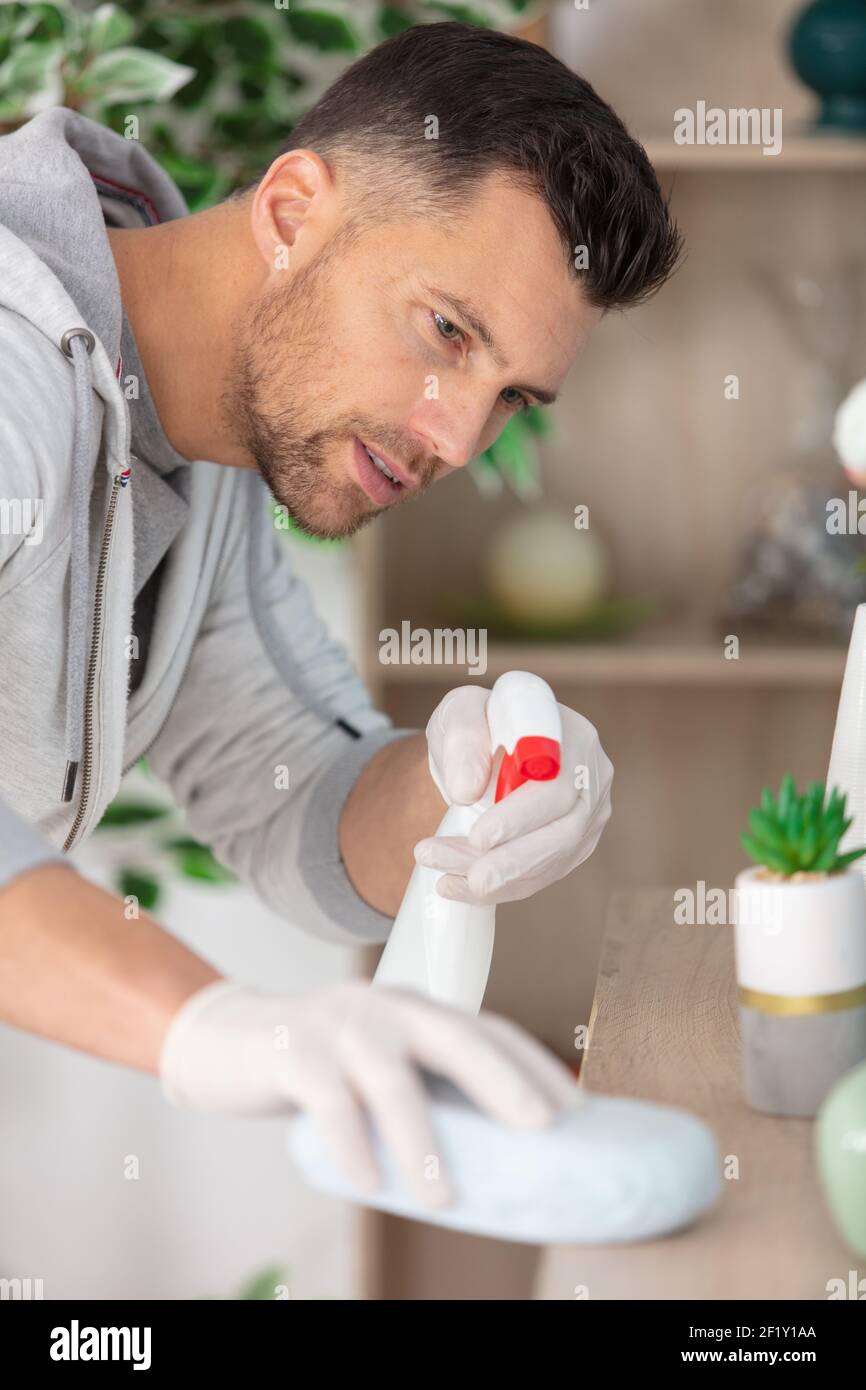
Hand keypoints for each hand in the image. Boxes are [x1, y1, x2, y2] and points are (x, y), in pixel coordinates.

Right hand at [158, 978, 578, 1208]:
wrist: (224, 1037)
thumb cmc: (319, 1064)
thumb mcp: (376, 1063)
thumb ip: (422, 1088)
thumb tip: (491, 1162)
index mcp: (416, 1009)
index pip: (489, 1028)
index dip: (536, 1064)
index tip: (579, 1108)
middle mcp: (385, 1006)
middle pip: (455, 1035)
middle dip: (503, 1081)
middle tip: (543, 1127)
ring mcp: (337, 1024)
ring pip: (391, 1077)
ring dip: (421, 1140)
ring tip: (444, 1197)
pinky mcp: (292, 1051)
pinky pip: (328, 1101)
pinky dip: (352, 1145)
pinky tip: (370, 1183)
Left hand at [419, 684, 612, 904]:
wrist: (480, 750)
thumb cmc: (475, 726)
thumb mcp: (459, 714)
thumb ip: (462, 739)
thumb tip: (467, 789)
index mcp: (571, 735)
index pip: (558, 783)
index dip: (522, 815)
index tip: (479, 837)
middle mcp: (591, 776)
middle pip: (564, 831)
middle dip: (512, 860)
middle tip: (471, 878)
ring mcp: (588, 815)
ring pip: (551, 860)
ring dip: (497, 876)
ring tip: (442, 876)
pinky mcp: (573, 846)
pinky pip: (541, 876)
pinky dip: (499, 888)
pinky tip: (455, 886)